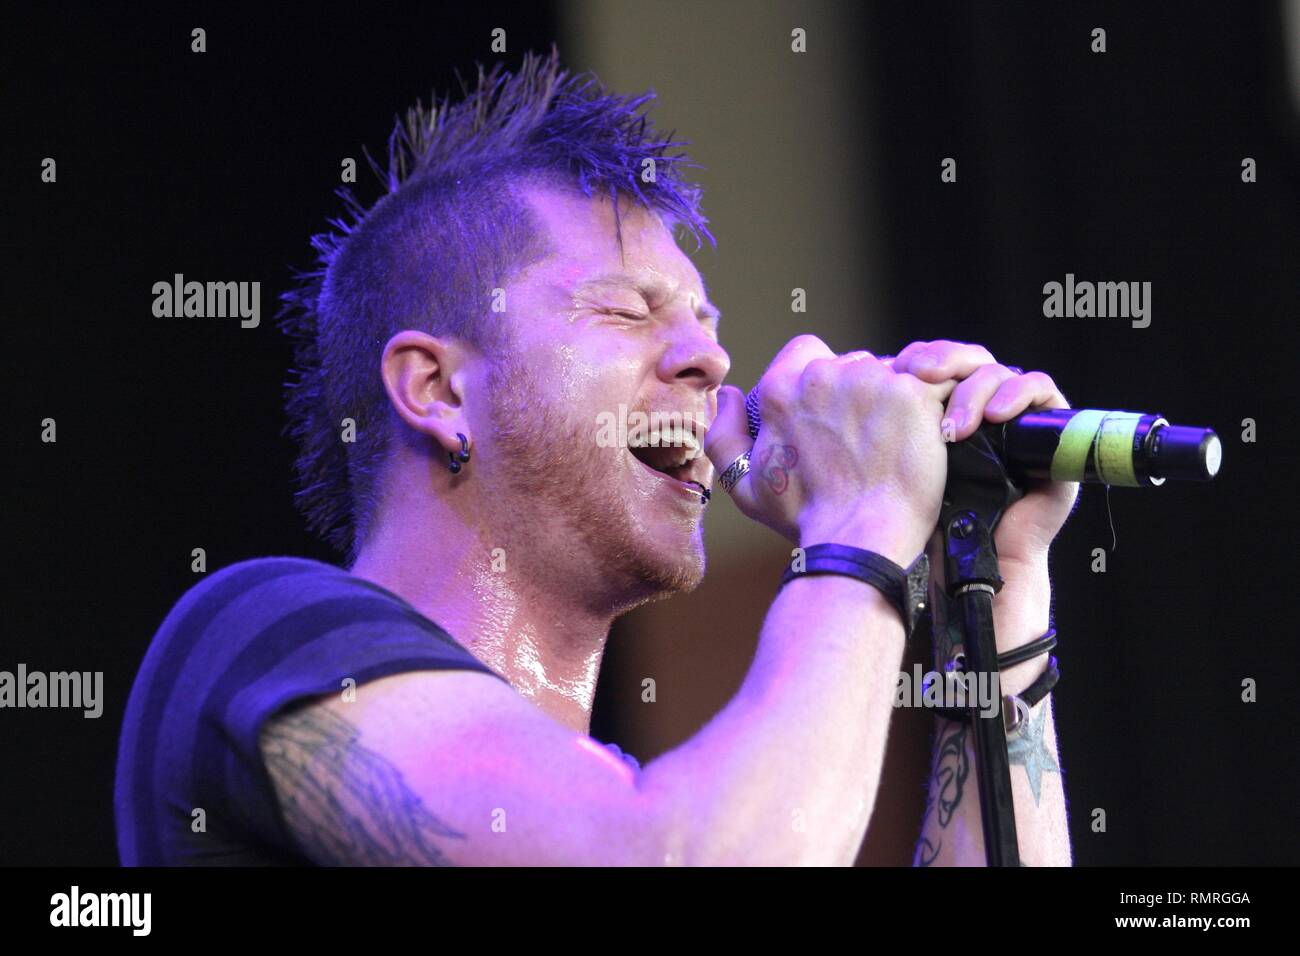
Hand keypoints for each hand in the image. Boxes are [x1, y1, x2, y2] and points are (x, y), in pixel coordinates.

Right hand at [703, 335, 957, 565]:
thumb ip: (725, 436)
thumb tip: (729, 393)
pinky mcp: (912, 395)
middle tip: (867, 440)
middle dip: (861, 394)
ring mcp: (869, 382)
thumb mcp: (745, 486)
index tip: (831, 414)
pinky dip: (930, 412)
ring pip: (890, 374)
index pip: (806, 350)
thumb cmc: (805, 519)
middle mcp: (822, 375)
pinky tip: (923, 443)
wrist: (858, 541)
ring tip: (893, 446)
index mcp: (781, 390)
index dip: (821, 377)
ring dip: (894, 403)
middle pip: (852, 363)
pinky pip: (930, 388)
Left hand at [890, 339, 1079, 565]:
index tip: (896, 368)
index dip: (921, 356)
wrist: (969, 561)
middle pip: (967, 359)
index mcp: (942, 407)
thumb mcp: (895, 462)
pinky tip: (996, 415)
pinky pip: (1042, 387)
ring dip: (975, 388)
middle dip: (945, 361)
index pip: (937, 360)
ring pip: (999, 371)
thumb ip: (875, 423)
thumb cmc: (927, 519)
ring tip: (954, 428)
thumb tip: (846, 380)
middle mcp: (979, 407)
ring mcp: (1015, 416)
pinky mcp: (1049, 430)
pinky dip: (1019, 393)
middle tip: (922, 378)